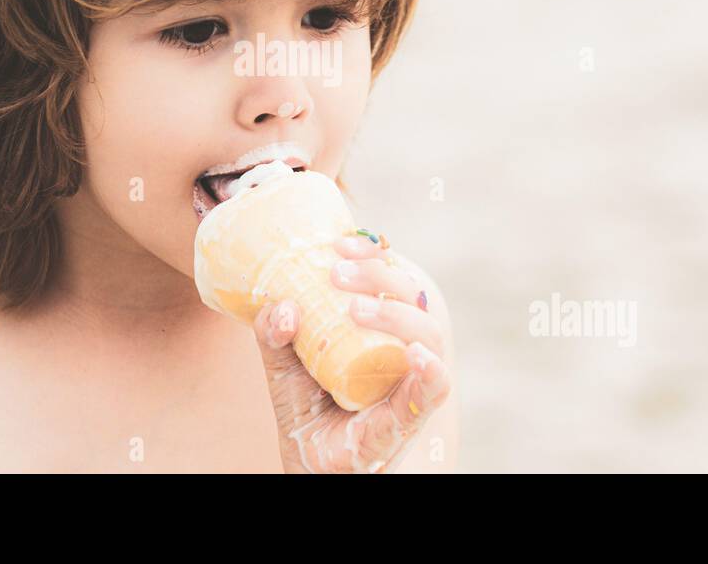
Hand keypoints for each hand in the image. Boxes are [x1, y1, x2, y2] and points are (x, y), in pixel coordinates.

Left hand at [253, 229, 451, 473]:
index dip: (372, 254)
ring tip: (356, 309)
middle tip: (336, 273)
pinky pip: (434, 390)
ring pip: (429, 334)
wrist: (309, 463)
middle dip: (379, 275)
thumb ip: (273, 332)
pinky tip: (416, 354)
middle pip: (413, 297)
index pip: (391, 277)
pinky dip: (431, 370)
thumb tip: (283, 307)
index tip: (339, 243)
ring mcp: (411, 380)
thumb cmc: (307, 408)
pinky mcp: (410, 417)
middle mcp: (404, 346)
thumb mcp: (282, 363)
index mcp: (381, 326)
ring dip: (396, 314)